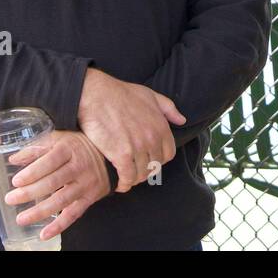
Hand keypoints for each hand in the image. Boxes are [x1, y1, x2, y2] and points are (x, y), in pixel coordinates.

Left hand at [5, 129, 110, 241]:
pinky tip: (44, 234)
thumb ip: (37, 148)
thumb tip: (14, 159)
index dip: (33, 172)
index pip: (49, 161)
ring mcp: (85, 183)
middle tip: (10, 199)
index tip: (16, 181)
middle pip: (53, 182)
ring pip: (61, 200)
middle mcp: (79, 166)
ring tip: (21, 218)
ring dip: (40, 211)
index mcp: (69, 148)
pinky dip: (59, 226)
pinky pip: (73, 214)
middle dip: (30, 192)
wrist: (108, 156)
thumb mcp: (59, 139)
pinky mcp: (90, 198)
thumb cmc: (78, 146)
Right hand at [78, 69, 184, 191]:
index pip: (168, 154)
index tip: (149, 160)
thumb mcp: (150, 95)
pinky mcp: (121, 155)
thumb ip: (168, 108)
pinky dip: (123, 184)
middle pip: (154, 166)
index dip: (159, 159)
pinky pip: (127, 177)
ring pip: (141, 174)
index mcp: (160, 126)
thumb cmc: (121, 93)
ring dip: (134, 178)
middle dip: (146, 170)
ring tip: (126, 177)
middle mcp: (152, 138)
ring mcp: (137, 147)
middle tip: (135, 170)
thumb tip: (182, 120)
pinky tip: (118, 183)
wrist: (96, 95)